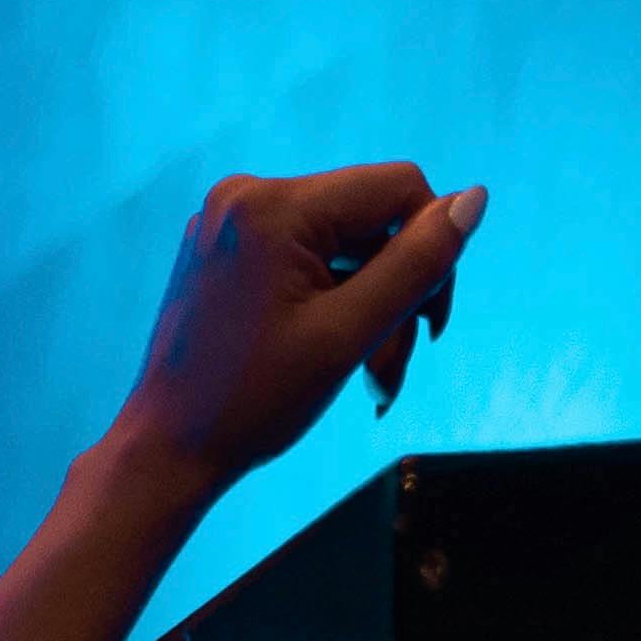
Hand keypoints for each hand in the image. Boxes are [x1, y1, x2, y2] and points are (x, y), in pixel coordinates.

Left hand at [113, 164, 488, 503]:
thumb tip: (474, 200)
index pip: (398, 189)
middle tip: (394, 369)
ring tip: (370, 379)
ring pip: (341, 247)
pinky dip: (329, 306)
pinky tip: (332, 358)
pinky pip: (303, 260)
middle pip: (369, 221)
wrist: (166, 452)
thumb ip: (417, 264)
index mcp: (273, 206)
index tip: (430, 323)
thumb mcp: (349, 334)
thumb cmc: (249, 403)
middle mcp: (245, 196)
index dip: (432, 249)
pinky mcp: (225, 251)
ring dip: (367, 310)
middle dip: (394, 294)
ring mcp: (230, 223)